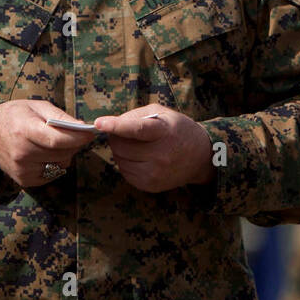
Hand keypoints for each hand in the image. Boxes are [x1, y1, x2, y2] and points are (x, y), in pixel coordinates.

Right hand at [0, 99, 97, 187]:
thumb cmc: (16, 115)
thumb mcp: (37, 106)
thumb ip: (60, 117)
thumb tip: (83, 127)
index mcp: (24, 131)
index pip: (58, 140)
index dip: (78, 138)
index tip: (90, 133)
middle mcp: (21, 153)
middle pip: (61, 153)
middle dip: (73, 144)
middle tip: (71, 135)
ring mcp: (21, 169)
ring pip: (59, 164)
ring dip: (64, 155)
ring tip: (52, 143)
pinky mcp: (24, 180)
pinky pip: (52, 174)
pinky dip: (54, 164)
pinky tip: (44, 153)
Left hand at [93, 103, 214, 193]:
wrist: (201, 157)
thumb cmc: (178, 130)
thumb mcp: (163, 113)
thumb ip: (136, 115)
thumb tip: (112, 124)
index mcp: (164, 132)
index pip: (137, 129)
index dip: (117, 126)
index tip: (99, 123)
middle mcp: (161, 155)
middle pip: (121, 146)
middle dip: (117, 137)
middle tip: (127, 134)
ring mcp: (155, 173)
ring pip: (119, 160)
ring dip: (122, 151)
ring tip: (138, 146)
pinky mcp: (150, 185)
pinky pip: (125, 172)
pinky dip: (127, 163)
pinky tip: (141, 158)